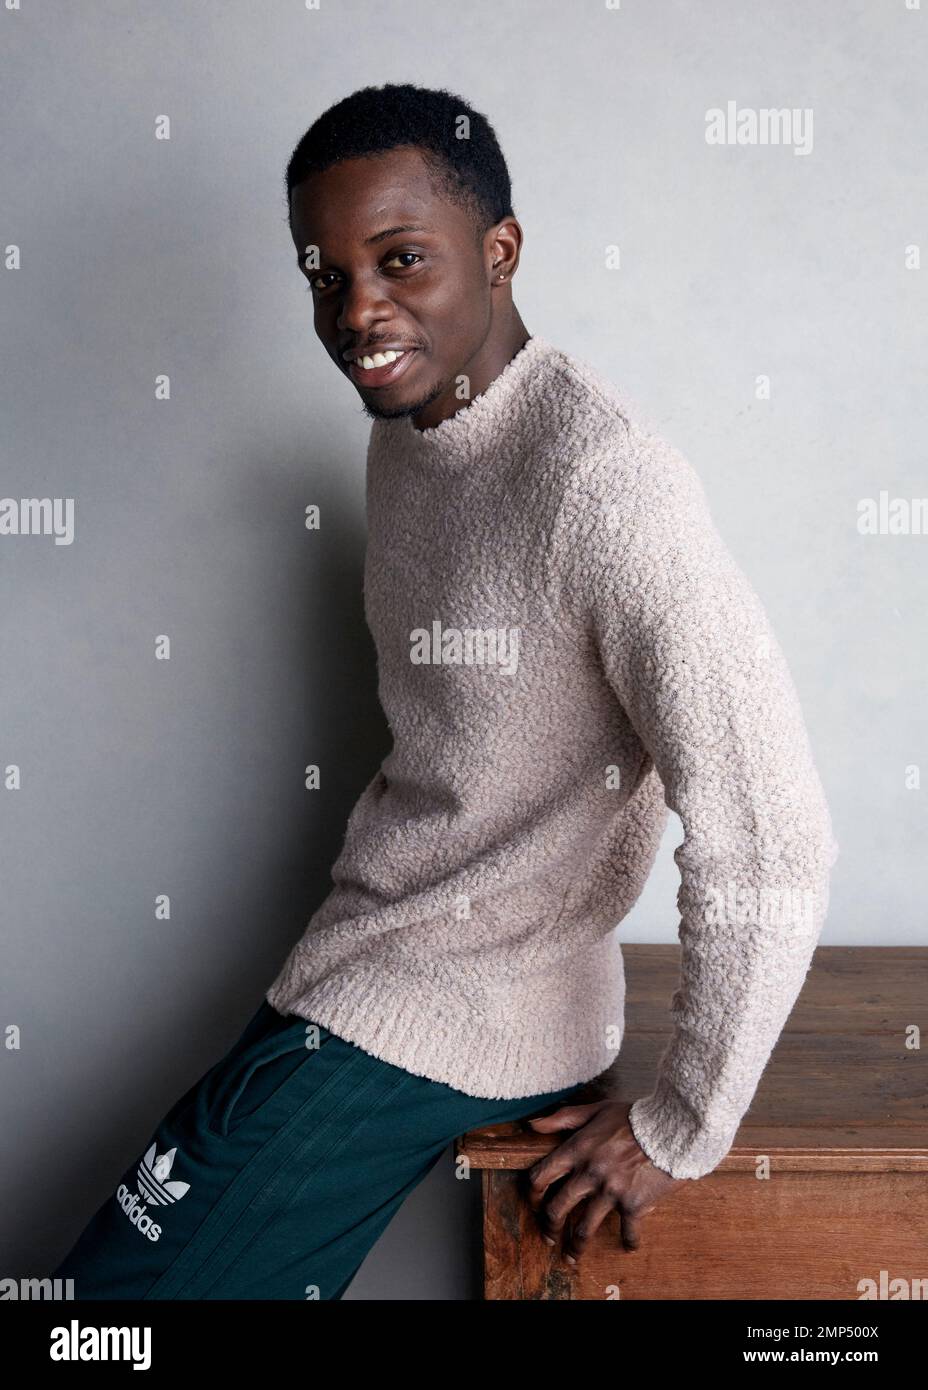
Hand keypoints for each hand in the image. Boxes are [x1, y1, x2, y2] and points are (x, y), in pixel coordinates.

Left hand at [523, 1098, 682, 1263]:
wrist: (671, 1127)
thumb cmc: (633, 1116)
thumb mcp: (595, 1109)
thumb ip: (561, 1118)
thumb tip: (532, 1123)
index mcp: (577, 1150)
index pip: (541, 1177)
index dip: (532, 1195)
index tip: (535, 1204)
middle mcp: (589, 1173)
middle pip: (557, 1209)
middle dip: (549, 1227)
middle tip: (549, 1237)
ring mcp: (611, 1192)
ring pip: (584, 1229)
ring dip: (575, 1246)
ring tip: (572, 1256)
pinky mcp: (634, 1204)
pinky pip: (627, 1232)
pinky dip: (628, 1242)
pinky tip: (627, 1246)